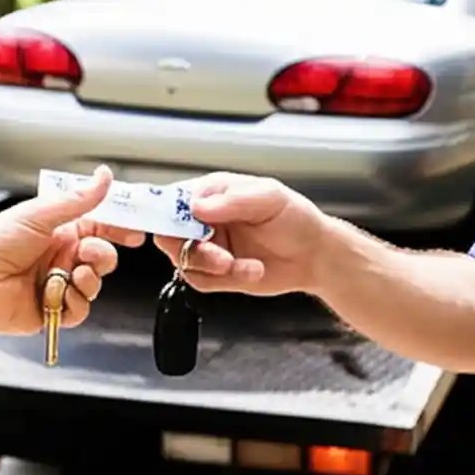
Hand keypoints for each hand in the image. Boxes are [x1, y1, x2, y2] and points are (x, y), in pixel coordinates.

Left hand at [0, 165, 146, 334]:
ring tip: (72, 275)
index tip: (134, 234)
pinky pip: (81, 308)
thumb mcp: (39, 215)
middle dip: (103, 256)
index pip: (97, 227)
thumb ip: (78, 200)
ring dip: (90, 279)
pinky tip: (61, 295)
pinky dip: (76, 302)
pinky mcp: (54, 309)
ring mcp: (57, 283)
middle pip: (102, 257)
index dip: (117, 230)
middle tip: (88, 255)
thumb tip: (104, 176)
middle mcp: (59, 257)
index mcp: (56, 230)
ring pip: (95, 283)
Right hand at [154, 173, 331, 296]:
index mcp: (211, 192)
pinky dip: (228, 279)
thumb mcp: (268, 198)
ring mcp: (208, 247)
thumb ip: (232, 201)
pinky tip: (253, 270)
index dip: (159, 213)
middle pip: (168, 235)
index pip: (171, 200)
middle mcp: (203, 220)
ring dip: (214, 267)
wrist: (314, 255)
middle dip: (192, 248)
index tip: (171, 226)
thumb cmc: (295, 218)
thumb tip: (197, 206)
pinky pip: (203, 282)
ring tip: (243, 264)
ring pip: (185, 262)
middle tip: (220, 256)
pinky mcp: (216, 273)